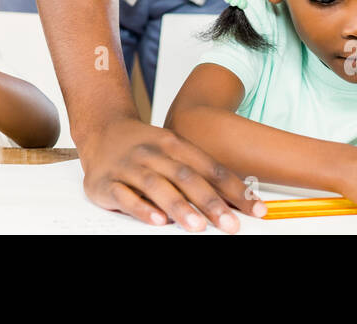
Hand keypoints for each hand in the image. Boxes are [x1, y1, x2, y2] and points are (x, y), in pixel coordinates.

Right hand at [76, 116, 266, 232]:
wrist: (101, 130)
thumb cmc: (143, 145)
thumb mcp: (172, 150)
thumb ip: (199, 173)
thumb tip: (237, 200)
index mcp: (173, 143)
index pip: (209, 167)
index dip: (233, 188)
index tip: (255, 208)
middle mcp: (152, 152)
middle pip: (185, 176)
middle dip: (211, 202)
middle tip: (230, 224)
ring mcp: (128, 166)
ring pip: (156, 185)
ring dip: (179, 206)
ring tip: (198, 226)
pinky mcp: (106, 183)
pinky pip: (125, 196)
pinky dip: (142, 209)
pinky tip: (158, 220)